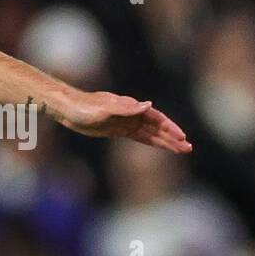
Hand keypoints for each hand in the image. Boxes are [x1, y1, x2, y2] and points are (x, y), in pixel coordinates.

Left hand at [39, 90, 191, 153]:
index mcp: (129, 107)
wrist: (66, 108)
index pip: (155, 118)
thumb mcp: (104, 109)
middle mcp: (130, 114)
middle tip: (188, 149)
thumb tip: (149, 105)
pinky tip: (162, 146)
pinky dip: (151, 142)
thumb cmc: (83, 107)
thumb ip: (126, 109)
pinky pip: (139, 137)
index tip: (182, 138)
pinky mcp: (117, 130)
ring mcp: (125, 122)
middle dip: (172, 137)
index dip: (169, 128)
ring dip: (165, 141)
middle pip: (156, 127)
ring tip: (182, 150)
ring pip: (149, 134)